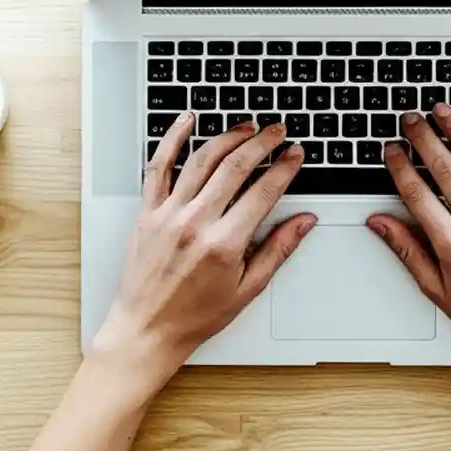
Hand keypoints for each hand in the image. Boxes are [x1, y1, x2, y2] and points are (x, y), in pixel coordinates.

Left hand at [93, 113, 315, 377]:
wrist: (146, 330)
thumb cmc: (195, 316)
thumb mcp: (247, 289)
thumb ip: (278, 249)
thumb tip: (304, 222)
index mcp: (223, 244)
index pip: (263, 192)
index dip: (284, 167)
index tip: (295, 154)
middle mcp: (195, 223)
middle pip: (234, 167)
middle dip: (261, 143)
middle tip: (277, 131)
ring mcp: (167, 214)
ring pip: (201, 160)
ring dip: (227, 137)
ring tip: (247, 127)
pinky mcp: (147, 212)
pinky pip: (158, 166)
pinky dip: (172, 139)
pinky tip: (186, 121)